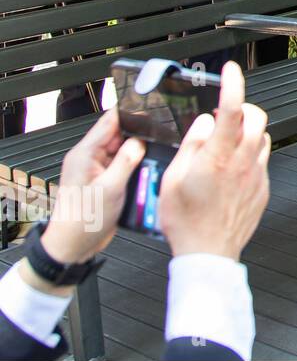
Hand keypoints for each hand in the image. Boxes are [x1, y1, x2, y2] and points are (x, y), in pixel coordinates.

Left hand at [39, 109, 145, 266]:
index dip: (130, 115)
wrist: (73, 245)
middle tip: (158, 141)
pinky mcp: (104, 182)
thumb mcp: (110, 188)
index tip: (150, 115)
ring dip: (138, 154)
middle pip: (119, 136)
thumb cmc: (83, 220)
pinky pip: (123, 167)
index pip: (109, 122)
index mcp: (85, 154)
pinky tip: (146, 172)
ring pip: (123, 152)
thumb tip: (140, 141)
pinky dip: (135, 168)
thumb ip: (127, 160)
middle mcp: (90, 159)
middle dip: (138, 137)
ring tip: (154, 158)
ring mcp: (97, 171)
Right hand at [158, 62, 270, 260]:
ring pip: (262, 137)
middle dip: (243, 107)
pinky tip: (231, 168)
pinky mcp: (263, 188)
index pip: (232, 110)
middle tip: (225, 113)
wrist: (209, 254)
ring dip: (247, 131)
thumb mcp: (172, 179)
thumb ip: (191, 145)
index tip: (230, 71)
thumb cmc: (186, 222)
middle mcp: (243, 163)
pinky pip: (262, 160)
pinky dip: (249, 154)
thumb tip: (203, 123)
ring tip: (225, 142)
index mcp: (218, 157)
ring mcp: (256, 175)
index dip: (233, 84)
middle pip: (256, 118)